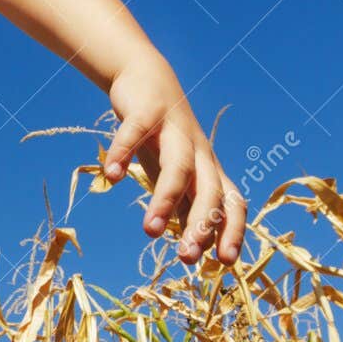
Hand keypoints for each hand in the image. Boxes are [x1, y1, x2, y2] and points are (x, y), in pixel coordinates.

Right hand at [102, 60, 245, 265]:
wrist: (146, 77)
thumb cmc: (163, 136)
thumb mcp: (175, 175)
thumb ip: (185, 208)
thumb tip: (194, 251)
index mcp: (208, 169)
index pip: (231, 203)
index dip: (232, 231)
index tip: (224, 264)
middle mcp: (198, 151)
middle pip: (209, 190)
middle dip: (202, 225)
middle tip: (186, 258)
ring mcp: (173, 129)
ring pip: (178, 166)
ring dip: (166, 199)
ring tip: (149, 231)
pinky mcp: (146, 110)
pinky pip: (135, 133)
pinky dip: (123, 153)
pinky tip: (111, 177)